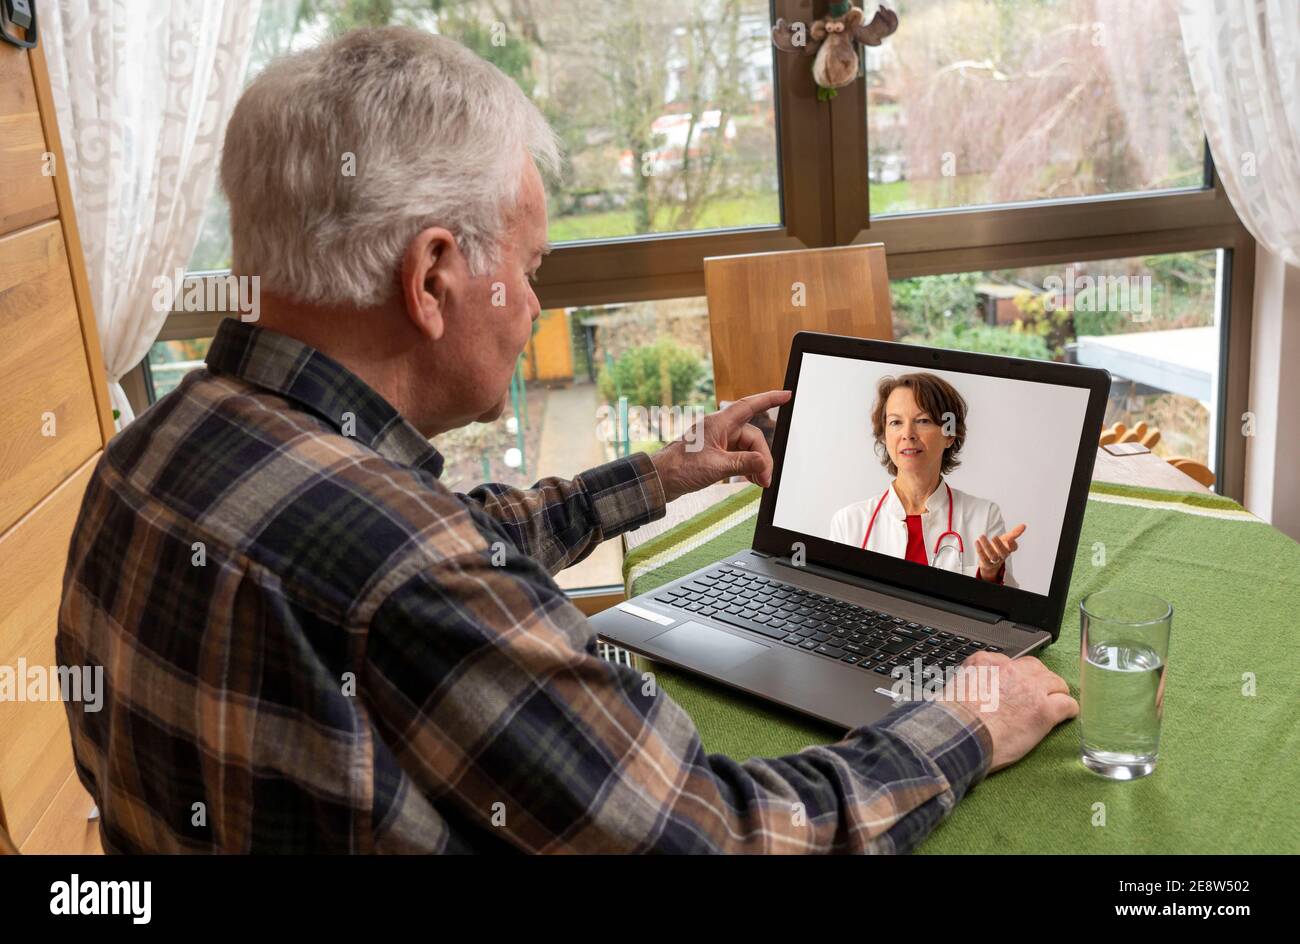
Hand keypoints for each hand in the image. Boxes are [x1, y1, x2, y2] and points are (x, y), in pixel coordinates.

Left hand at [649, 390, 791, 502]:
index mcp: (719, 424)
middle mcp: (719, 429)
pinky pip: (738, 456)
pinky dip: (746, 467)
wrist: (659, 480)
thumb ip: (743, 464)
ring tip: (758, 482)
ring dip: (755, 465)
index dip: (770, 399)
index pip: (749, 406)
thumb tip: (763, 463)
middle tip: (765, 479)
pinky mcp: (714, 453)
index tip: (787, 395)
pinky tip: (750, 479)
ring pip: (746, 448)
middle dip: (762, 458)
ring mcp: (717, 441)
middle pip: (752, 437)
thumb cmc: (680, 468)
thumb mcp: (717, 467)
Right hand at [945, 652, 1077, 772]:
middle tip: (1037, 694)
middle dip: (1038, 679)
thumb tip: (968, 689)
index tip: (1013, 687)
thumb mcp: (952, 687)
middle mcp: (1010, 670)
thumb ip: (966, 681)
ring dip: (1056, 692)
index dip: (1013, 676)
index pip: (1008, 662)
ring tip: (1056, 703)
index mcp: (985, 662)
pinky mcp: (1045, 710)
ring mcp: (1030, 689)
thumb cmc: (951, 719)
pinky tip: (1066, 716)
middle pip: (1035, 667)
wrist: (959, 734)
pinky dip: (1068, 710)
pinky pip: (1067, 704)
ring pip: (1055, 682)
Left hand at [976, 523, 1024, 579]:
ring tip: (981, 536)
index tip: (1010, 538)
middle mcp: (1002, 555)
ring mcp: (995, 561)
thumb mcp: (1006, 539)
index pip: (1013, 548)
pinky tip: (977, 542)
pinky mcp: (986, 563)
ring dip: (986, 546)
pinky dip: (980, 550)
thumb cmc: (999, 548)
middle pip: (1003, 552)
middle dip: (999, 545)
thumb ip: (1014, 533)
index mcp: (1008, 549)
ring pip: (992, 555)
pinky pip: (983, 558)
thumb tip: (1023, 525)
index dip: (1012, 544)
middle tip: (994, 537)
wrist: (990, 562)